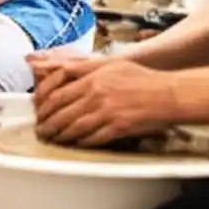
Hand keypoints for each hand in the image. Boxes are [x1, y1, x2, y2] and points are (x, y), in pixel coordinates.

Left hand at [33, 58, 175, 146]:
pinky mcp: (117, 127)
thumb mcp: (111, 64)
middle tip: (40, 129)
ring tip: (52, 139)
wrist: (169, 94)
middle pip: (61, 110)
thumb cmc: (143, 78)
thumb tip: (60, 70)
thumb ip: (85, 67)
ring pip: (73, 126)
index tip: (38, 109)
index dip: (44, 103)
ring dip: (59, 135)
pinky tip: (73, 144)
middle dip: (47, 122)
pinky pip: (92, 138)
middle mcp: (96, 94)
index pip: (57, 90)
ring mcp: (106, 111)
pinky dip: (79, 142)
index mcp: (93, 77)